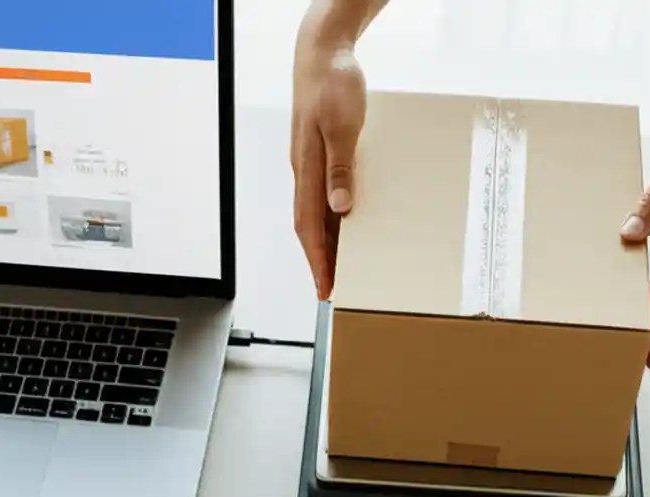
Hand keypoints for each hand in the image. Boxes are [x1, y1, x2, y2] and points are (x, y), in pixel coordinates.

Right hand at [291, 4, 366, 298]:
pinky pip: (322, 195)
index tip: (325, 286)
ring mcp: (309, 163)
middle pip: (307, 227)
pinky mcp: (318, 154)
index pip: (309, 227)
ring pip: (314, 213)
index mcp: (307, 169)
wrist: (321, 54)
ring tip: (339, 265)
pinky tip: (345, 222)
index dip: (317, 260)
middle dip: (318, 259)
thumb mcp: (342, 127)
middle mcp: (304, 171)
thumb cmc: (331, 85)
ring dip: (325, 241)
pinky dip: (331, 217)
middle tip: (330, 287)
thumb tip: (341, 209)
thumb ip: (340, 169)